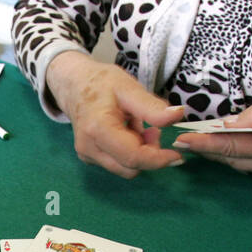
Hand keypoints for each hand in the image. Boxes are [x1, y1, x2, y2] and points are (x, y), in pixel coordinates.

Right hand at [45, 51, 185, 178]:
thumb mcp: (129, 88)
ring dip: (139, 153)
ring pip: (126, 169)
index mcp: (98, 129)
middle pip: (130, 168)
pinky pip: (118, 164)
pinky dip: (129, 152)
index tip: (177, 156)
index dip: (158, 159)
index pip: (133, 157)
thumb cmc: (101, 83)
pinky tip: (126, 132)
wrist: (74, 85)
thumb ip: (152, 107)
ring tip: (137, 127)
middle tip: (152, 129)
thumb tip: (178, 116)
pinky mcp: (90, 158)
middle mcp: (89, 148)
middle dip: (149, 154)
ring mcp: (87, 155)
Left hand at [172, 98, 251, 180]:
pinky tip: (224, 144)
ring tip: (195, 140)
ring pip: (237, 163)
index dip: (203, 144)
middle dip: (203, 149)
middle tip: (179, 139)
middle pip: (228, 158)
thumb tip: (229, 122)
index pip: (230, 146)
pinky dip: (235, 154)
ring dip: (217, 152)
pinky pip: (249, 165)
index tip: (181, 140)